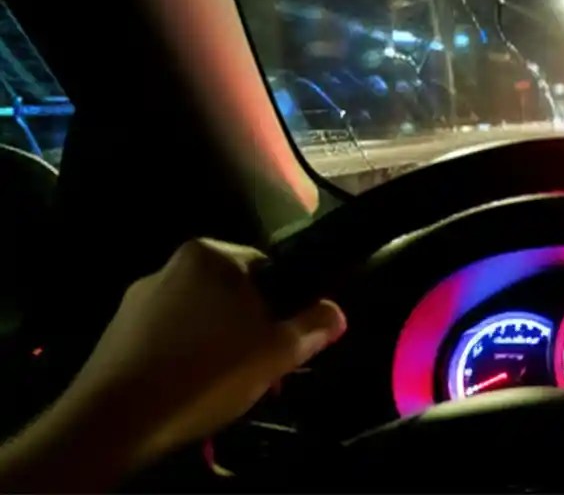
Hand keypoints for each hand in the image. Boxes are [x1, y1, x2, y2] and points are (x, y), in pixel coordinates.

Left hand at [61, 238, 345, 466]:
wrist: (116, 420)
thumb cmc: (206, 373)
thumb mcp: (276, 353)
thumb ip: (312, 327)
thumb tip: (336, 312)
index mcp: (210, 255)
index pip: (268, 270)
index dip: (286, 308)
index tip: (287, 343)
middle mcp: (171, 265)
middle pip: (233, 295)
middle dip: (251, 330)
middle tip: (262, 370)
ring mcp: (139, 299)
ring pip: (201, 318)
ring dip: (219, 345)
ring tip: (225, 385)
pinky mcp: (118, 333)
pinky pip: (169, 338)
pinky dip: (186, 357)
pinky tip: (190, 388)